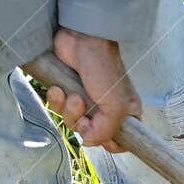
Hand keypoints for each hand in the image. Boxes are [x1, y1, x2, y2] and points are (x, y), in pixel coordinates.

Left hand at [45, 28, 139, 150]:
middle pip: (91, 135)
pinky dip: (57, 100)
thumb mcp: (115, 106)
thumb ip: (106, 132)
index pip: (120, 142)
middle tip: (83, 108)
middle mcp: (106, 110)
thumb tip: (88, 142)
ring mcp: (86, 101)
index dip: (108, 144)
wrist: (81, 40)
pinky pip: (58, 109)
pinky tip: (59, 89)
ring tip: (72, 94)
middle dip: (83, 124)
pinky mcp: (68, 92)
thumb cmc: (104, 69)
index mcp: (126, 114)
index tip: (100, 136)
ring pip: (72, 122)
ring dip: (69, 110)